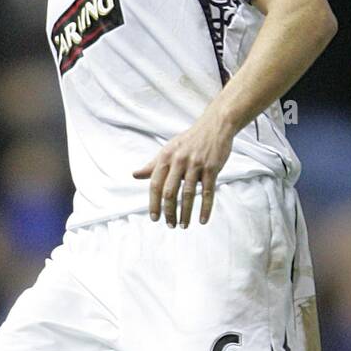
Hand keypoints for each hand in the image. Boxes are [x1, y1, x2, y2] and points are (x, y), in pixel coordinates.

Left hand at [132, 112, 233, 226]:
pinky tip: (202, 220)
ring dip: (185, 213)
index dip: (153, 203)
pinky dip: (205, 208)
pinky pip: (207, 192)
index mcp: (166, 157)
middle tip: (170, 225)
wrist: (215, 125)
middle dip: (169, 212)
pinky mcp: (212, 168)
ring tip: (184, 225)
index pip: (155, 184)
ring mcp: (196, 165)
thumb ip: (152, 164)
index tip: (154, 218)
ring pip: (188, 194)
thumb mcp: (168, 149)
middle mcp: (179, 161)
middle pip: (170, 192)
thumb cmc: (190, 140)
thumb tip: (135, 175)